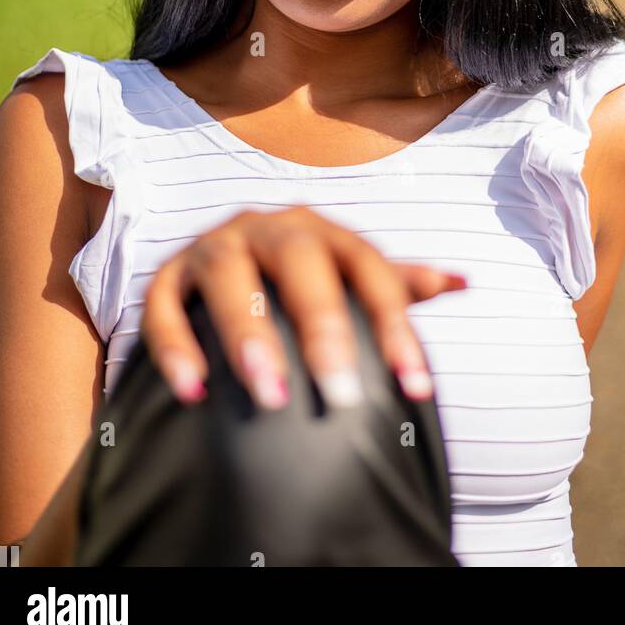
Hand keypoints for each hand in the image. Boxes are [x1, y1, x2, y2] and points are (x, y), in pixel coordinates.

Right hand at [139, 207, 466, 411]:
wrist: (219, 265)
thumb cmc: (299, 282)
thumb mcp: (347, 278)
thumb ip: (397, 284)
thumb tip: (461, 281)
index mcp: (322, 232)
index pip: (369, 269)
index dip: (395, 326)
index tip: (417, 387)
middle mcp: (269, 229)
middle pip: (300, 263)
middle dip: (323, 328)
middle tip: (343, 396)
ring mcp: (215, 246)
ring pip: (230, 277)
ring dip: (249, 335)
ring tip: (270, 396)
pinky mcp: (168, 275)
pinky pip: (163, 303)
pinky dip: (175, 346)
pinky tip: (194, 392)